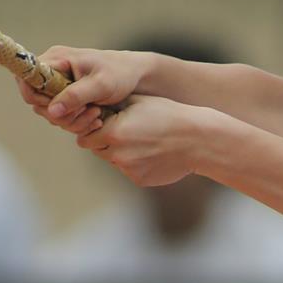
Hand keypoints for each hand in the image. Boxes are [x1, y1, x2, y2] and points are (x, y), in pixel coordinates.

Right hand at [16, 47, 156, 137]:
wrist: (134, 76)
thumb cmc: (120, 73)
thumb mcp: (101, 85)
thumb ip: (75, 96)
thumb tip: (51, 110)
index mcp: (56, 59)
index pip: (27, 79)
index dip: (36, 97)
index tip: (58, 108)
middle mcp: (52, 70)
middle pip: (36, 101)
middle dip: (60, 114)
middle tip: (87, 112)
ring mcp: (57, 84)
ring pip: (49, 112)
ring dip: (71, 120)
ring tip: (96, 115)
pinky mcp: (65, 96)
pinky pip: (60, 115)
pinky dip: (76, 121)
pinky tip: (95, 118)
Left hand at [76, 95, 221, 187]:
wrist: (197, 140)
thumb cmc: (168, 114)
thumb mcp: (137, 102)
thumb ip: (110, 107)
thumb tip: (90, 107)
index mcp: (113, 132)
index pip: (85, 136)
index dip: (92, 129)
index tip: (103, 122)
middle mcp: (117, 154)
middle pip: (96, 150)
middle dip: (103, 141)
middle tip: (123, 131)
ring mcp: (128, 170)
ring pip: (112, 161)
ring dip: (119, 152)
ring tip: (143, 140)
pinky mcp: (139, 180)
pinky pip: (128, 171)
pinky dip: (135, 163)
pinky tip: (153, 152)